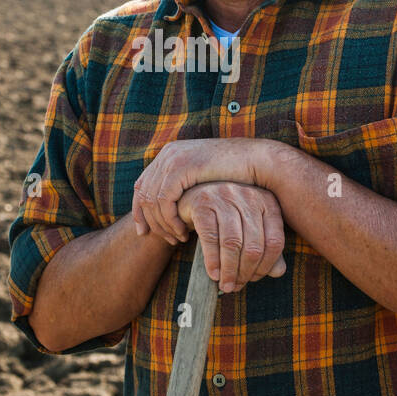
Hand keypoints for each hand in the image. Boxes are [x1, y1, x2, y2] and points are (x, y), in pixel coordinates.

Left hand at [133, 138, 269, 243]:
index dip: (140, 211)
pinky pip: (164, 200)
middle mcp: (167, 154)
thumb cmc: (236, 174)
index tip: (145, 232)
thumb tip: (173, 205)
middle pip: (143, 193)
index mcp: (170, 154)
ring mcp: (172, 159)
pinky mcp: (180, 168)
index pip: (142, 185)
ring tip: (177, 239)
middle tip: (164, 241)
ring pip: (152, 200)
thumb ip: (187, 187)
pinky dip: (171, 220)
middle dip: (149, 221)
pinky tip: (184, 231)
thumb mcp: (203, 180)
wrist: (256, 160)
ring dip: (162, 225)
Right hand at [176, 181, 285, 292]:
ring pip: (232, 243)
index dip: (266, 267)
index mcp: (268, 202)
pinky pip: (210, 238)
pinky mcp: (203, 202)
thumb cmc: (227, 216)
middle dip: (245, 272)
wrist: (194, 195)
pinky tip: (213, 274)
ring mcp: (226, 196)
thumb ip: (267, 248)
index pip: (275, 241)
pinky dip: (212, 260)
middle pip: (254, 245)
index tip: (254, 279)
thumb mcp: (250, 228)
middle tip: (236, 287)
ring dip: (229, 271)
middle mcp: (249, 196)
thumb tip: (279, 272)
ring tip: (225, 286)